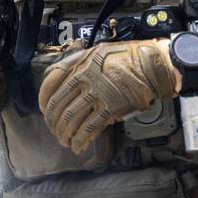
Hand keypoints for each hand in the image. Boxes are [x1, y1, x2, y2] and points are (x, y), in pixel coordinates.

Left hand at [38, 39, 178, 153]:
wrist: (152, 65)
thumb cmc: (128, 57)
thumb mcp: (97, 52)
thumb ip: (77, 63)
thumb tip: (60, 78)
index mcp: (80, 65)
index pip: (50, 85)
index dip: (44, 102)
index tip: (45, 111)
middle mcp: (85, 79)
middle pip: (58, 107)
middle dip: (54, 123)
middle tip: (56, 131)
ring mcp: (97, 94)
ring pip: (70, 119)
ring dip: (65, 134)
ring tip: (66, 141)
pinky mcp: (110, 108)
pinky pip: (89, 128)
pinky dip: (81, 140)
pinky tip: (79, 145)